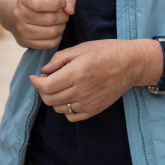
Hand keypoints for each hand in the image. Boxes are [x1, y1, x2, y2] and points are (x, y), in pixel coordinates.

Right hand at [12, 0, 75, 49]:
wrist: (26, 11)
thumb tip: (70, 10)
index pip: (40, 4)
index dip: (57, 4)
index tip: (62, 2)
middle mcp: (19, 14)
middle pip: (49, 19)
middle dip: (63, 16)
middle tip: (64, 14)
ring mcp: (21, 30)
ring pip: (51, 32)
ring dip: (61, 27)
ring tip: (60, 21)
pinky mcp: (27, 42)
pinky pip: (50, 44)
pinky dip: (58, 37)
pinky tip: (56, 29)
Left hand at [28, 39, 148, 120]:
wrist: (130, 64)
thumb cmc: (106, 52)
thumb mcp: (81, 48)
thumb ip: (60, 59)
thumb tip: (44, 70)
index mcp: (76, 73)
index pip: (46, 87)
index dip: (36, 82)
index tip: (34, 77)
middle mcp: (80, 91)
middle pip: (49, 99)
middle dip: (42, 90)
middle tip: (46, 80)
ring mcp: (87, 103)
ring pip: (58, 108)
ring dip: (53, 98)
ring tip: (59, 86)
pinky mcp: (94, 110)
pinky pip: (71, 116)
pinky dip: (66, 108)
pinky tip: (70, 96)